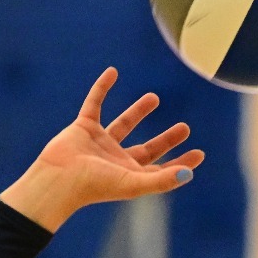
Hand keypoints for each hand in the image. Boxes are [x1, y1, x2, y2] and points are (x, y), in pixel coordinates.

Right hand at [0, 68, 204, 230]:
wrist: (57, 179)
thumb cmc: (94, 186)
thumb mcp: (133, 183)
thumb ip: (162, 180)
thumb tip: (189, 175)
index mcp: (130, 175)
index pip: (162, 169)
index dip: (181, 163)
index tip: (199, 154)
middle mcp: (117, 160)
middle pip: (148, 148)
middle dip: (166, 139)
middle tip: (185, 128)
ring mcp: (100, 143)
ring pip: (124, 124)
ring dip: (139, 111)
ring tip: (155, 97)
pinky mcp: (83, 127)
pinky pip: (94, 103)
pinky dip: (102, 88)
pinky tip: (112, 72)